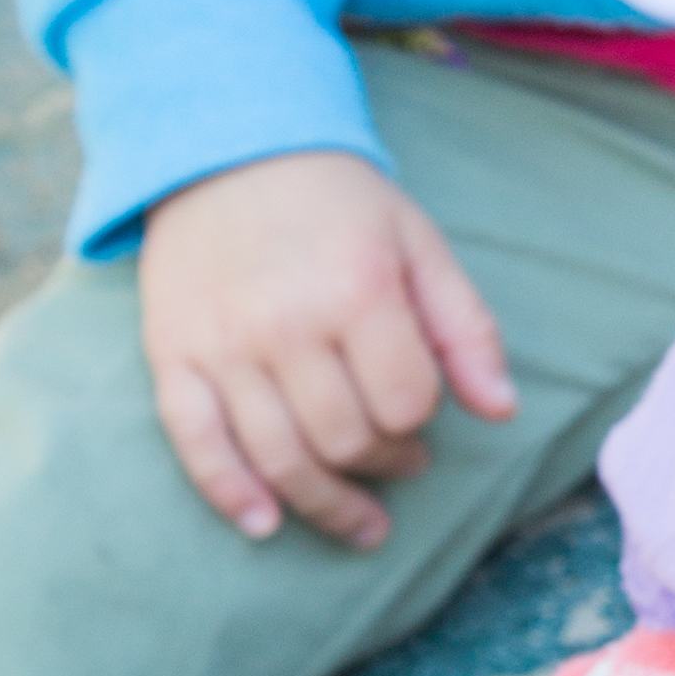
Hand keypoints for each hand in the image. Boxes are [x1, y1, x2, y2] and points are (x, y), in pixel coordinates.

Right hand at [135, 150, 514, 547]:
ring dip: (325, 505)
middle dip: (382, 465)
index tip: (419, 419)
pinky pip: (198, 444)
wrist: (226, 150)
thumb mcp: (418, 245)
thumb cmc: (337, 203)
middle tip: (399, 462)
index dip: (422, 424)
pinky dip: (231, 493)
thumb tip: (501, 411)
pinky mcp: (172, 355)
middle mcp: (286, 324)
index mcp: (357, 292)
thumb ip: (465, 328)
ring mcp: (224, 346)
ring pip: (280, 457)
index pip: (406, 403)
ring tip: (361, 524)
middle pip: (345, 439)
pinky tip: (265, 524)